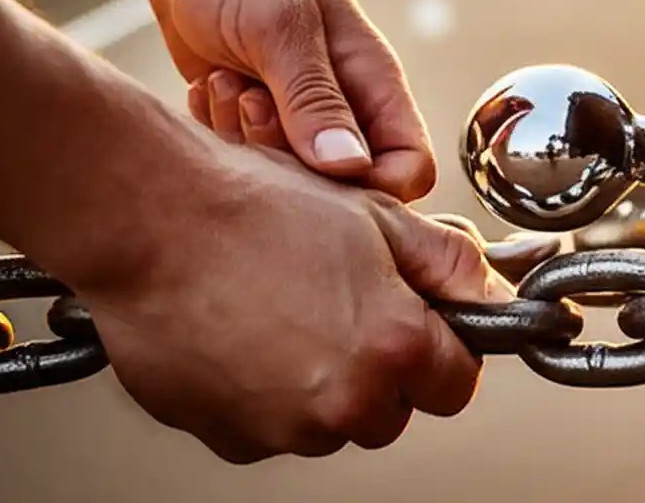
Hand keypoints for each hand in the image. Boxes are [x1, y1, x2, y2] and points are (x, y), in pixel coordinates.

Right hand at [54, 143, 511, 463]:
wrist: (152, 217)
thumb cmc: (256, 206)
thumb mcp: (377, 215)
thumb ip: (448, 265)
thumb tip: (492, 295)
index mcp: (394, 347)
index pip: (456, 385)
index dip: (441, 350)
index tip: (418, 326)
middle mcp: (343, 402)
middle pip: (391, 410)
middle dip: (378, 368)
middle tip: (337, 304)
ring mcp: (282, 428)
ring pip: (328, 421)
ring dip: (319, 382)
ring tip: (281, 310)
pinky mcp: (229, 437)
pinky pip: (268, 429)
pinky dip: (264, 395)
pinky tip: (242, 334)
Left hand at [144, 0, 434, 200]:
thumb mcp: (281, 28)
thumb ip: (315, 100)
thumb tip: (350, 169)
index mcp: (374, 83)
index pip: (410, 168)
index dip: (376, 188)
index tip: (320, 171)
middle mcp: (344, 108)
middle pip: (342, 187)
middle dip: (290, 159)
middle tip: (254, 101)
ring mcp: (296, 118)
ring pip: (288, 180)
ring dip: (247, 140)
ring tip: (230, 81)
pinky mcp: (252, 122)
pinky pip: (244, 164)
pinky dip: (219, 133)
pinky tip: (210, 85)